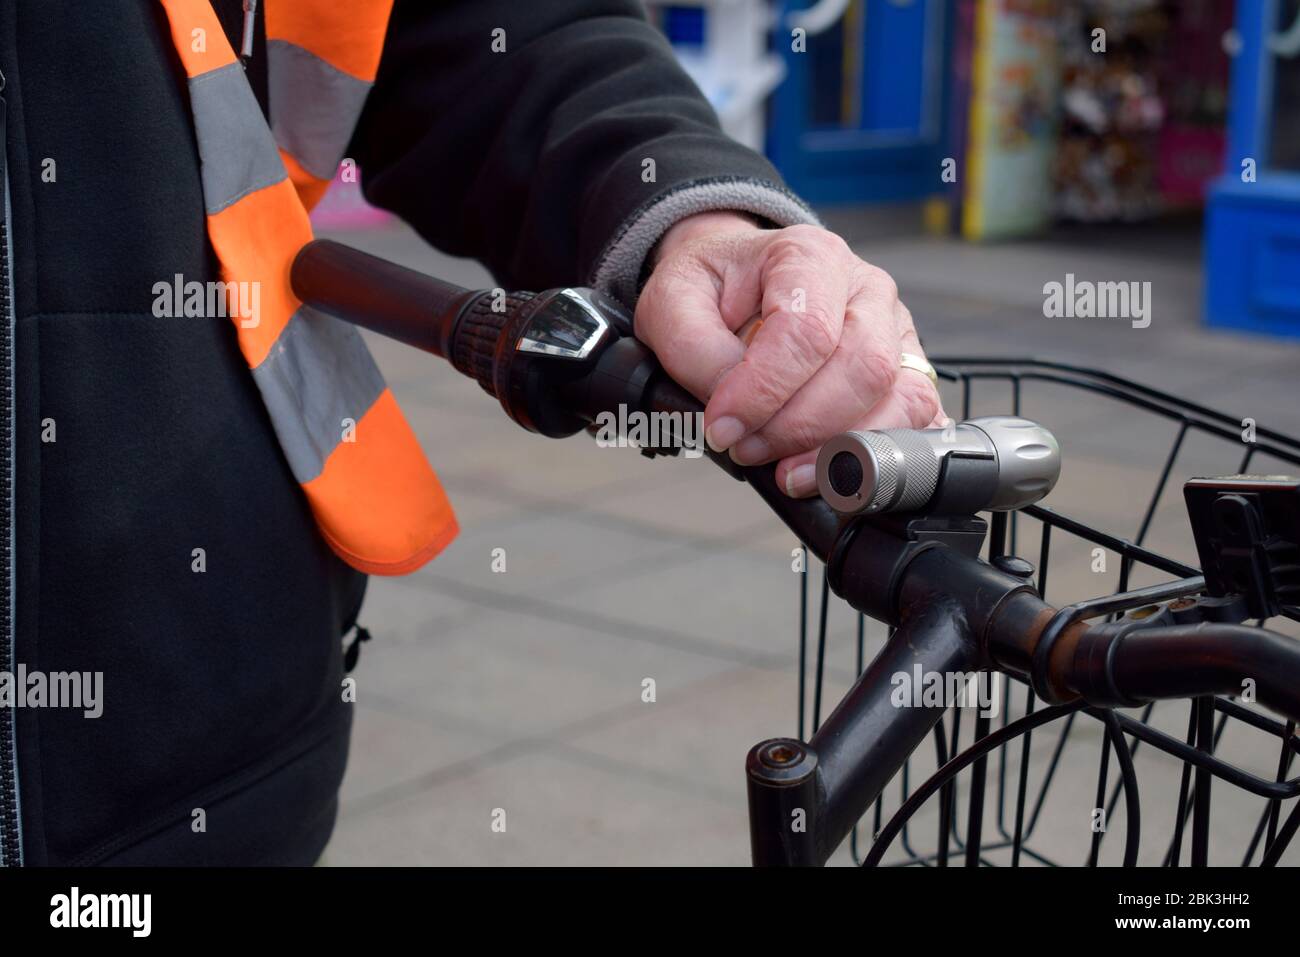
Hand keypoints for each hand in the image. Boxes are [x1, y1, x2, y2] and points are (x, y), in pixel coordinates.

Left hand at [635, 212, 943, 496]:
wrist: (734, 285)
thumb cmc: (711, 291)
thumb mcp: (672, 303)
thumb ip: (695, 352)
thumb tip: (733, 411)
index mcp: (810, 256)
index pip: (807, 331)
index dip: (763, 391)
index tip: (722, 427)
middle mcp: (866, 289)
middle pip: (863, 368)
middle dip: (800, 426)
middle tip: (746, 448)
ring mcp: (895, 333)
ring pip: (901, 400)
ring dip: (840, 449)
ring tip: (785, 471)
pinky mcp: (906, 374)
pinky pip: (918, 422)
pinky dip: (880, 457)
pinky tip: (835, 475)